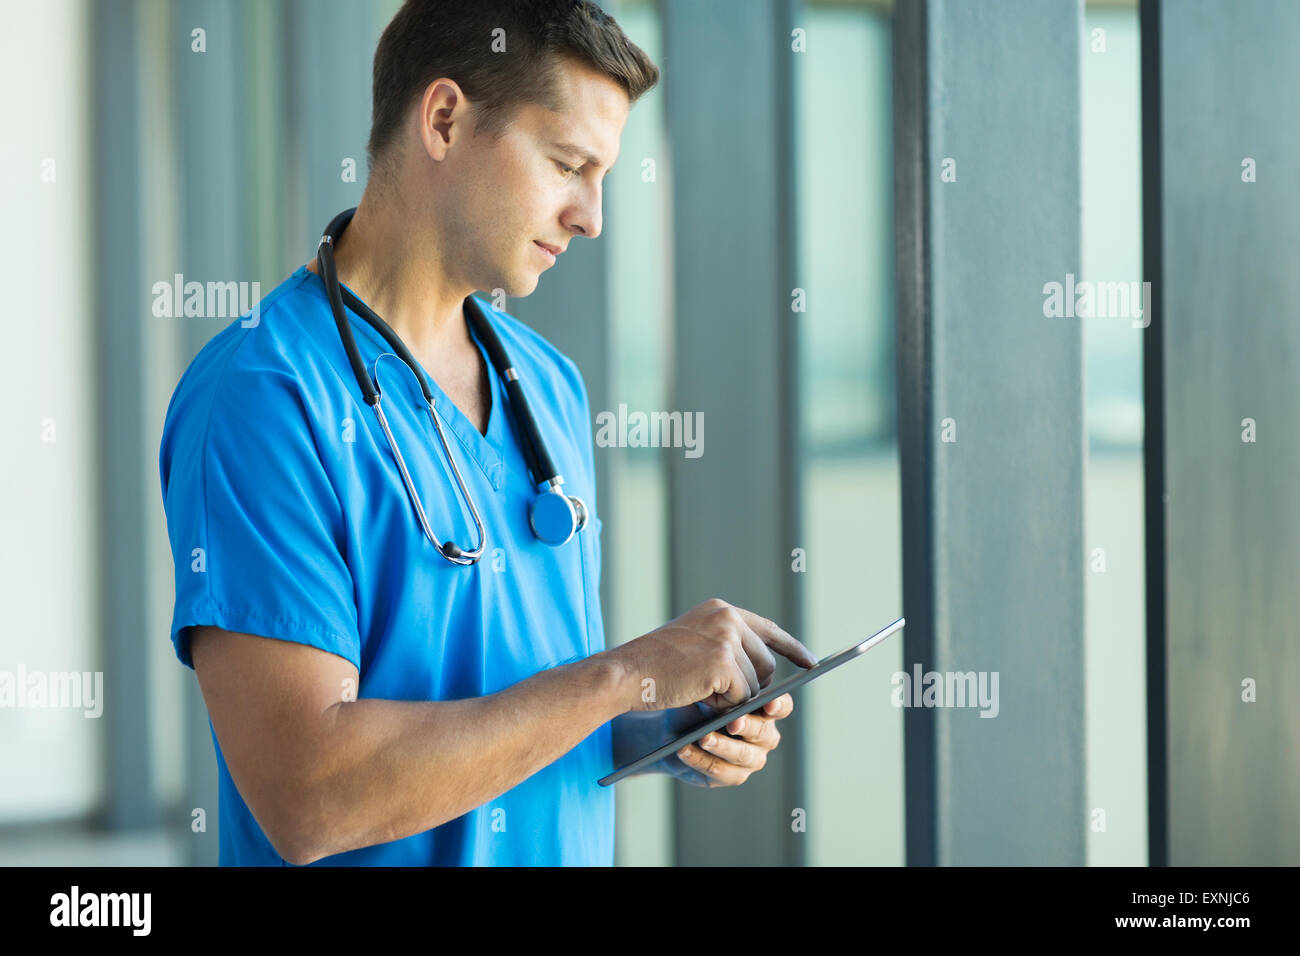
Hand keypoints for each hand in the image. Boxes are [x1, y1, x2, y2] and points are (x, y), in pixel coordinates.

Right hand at [609, 599, 815, 712]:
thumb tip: (766, 675)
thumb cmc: (653, 667)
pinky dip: (724, 706)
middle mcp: (727, 618)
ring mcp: (727, 639)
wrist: (625, 674)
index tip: (812, 663)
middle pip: (766, 664)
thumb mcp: (692, 645)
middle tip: (717, 693)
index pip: (768, 628)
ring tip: (699, 690)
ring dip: (732, 698)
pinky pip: (742, 698)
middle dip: (750, 687)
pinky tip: (698, 696)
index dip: (792, 648)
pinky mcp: (723, 663)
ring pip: (754, 685)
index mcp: (720, 610)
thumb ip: (726, 648)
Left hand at [665, 694, 794, 787]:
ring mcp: (750, 758)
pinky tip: (685, 750)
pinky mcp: (731, 776)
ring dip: (722, 746)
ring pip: (743, 755)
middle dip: (747, 726)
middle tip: (732, 722)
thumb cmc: (696, 706)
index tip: (769, 704)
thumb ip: (722, 687)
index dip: (778, 706)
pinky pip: (720, 771)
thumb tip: (730, 685)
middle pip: (763, 732)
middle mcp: (763, 736)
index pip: (782, 707)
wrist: (672, 730)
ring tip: (703, 737)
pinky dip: (700, 759)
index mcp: (763, 710)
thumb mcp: (706, 691)